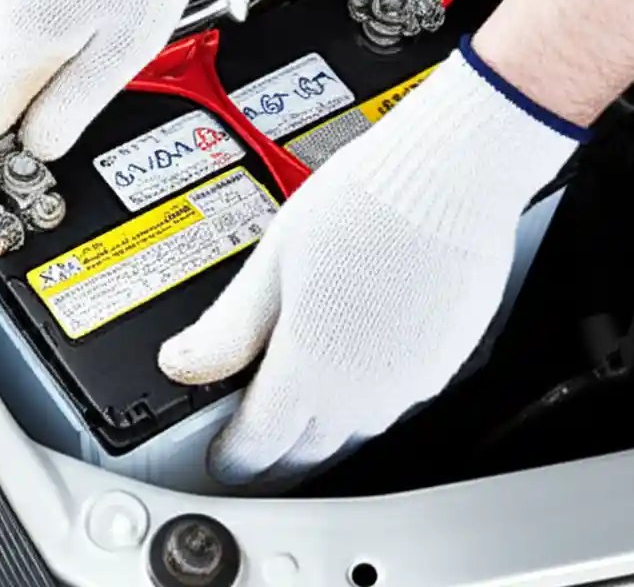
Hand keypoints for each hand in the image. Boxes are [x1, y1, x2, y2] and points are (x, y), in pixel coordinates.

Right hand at [0, 0, 211, 178]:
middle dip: (20, 111)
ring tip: (86, 52)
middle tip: (74, 101)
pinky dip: (35, 39)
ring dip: (31, 73)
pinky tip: (79, 20)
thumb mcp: (122, 54)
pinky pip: (5, 24)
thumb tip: (37, 150)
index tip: (26, 157)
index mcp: (13, 42)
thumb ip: (71, 111)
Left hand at [158, 44, 582, 486]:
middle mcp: (362, 394)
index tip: (219, 448)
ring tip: (299, 391)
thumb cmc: (365, 206)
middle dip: (274, 447)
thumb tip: (183, 362)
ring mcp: (407, 384)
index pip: (258, 445)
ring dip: (322, 425)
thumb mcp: (273, 263)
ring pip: (353, 431)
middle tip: (252, 427)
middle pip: (306, 450)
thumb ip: (227, 328)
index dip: (230, 453)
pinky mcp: (442, 365)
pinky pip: (394, 401)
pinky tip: (358, 355)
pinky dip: (367, 395)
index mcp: (309, 371)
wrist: (450, 180)